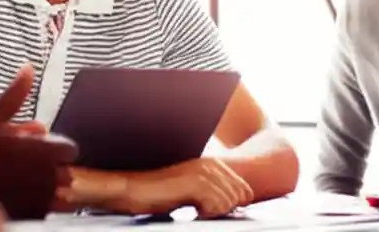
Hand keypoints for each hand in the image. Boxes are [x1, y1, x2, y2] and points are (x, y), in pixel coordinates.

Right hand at [0, 65, 78, 219]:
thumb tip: (28, 68)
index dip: (56, 150)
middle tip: (29, 168)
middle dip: (53, 170)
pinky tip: (19, 198)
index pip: (70, 150)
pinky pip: (47, 210)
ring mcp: (41, 199)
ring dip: (50, 189)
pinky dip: (39, 205)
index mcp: (43, 151)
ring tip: (27, 185)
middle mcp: (48, 177)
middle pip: (68, 173)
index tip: (42, 151)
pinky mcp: (32, 216)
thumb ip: (15, 96)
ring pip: (62, 195)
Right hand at [120, 158, 253, 218]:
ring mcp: (204, 171)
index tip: (209, 211)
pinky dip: (206, 214)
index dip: (230, 207)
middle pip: (240, 197)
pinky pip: (217, 205)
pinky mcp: (194, 182)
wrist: (133, 190)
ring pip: (229, 202)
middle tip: (200, 211)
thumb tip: (238, 206)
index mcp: (214, 164)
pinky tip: (191, 211)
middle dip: (224, 210)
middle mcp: (212, 164)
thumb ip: (215, 194)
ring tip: (193, 210)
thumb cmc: (159, 195)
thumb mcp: (193, 193)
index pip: (245, 191)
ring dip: (213, 212)